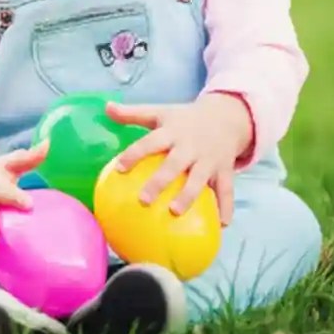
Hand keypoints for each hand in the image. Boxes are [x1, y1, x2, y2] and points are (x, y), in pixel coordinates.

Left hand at [105, 94, 252, 224]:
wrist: (226, 116)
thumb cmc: (184, 119)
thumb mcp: (159, 112)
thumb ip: (133, 114)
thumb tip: (107, 107)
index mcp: (172, 132)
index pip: (151, 142)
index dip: (135, 154)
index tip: (119, 168)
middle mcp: (191, 146)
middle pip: (174, 164)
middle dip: (160, 181)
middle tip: (143, 200)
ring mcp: (209, 159)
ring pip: (200, 179)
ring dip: (189, 196)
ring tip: (174, 212)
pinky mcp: (225, 170)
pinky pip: (227, 190)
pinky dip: (226, 207)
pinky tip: (221, 225)